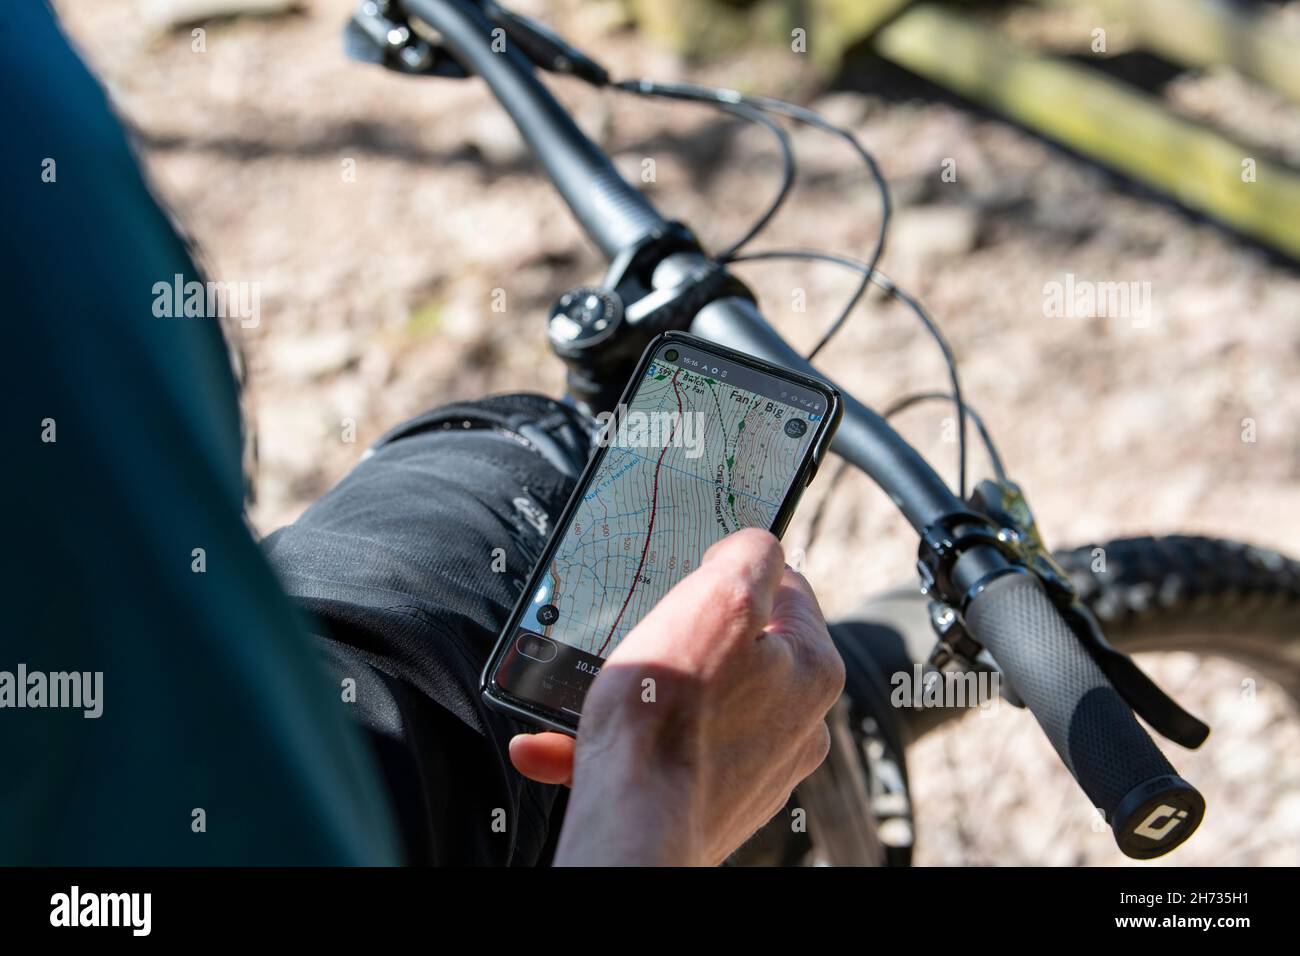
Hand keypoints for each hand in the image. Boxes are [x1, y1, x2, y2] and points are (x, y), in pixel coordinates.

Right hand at [509, 528, 844, 865]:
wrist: (633, 827)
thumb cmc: (670, 714)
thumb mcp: (718, 597)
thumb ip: (750, 556)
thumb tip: (757, 547)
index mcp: (812, 669)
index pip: (790, 588)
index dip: (736, 572)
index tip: (696, 575)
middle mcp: (795, 723)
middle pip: (740, 648)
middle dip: (685, 634)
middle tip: (645, 630)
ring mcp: (753, 768)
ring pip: (693, 705)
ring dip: (639, 693)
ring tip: (594, 690)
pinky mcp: (708, 802)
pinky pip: (660, 756)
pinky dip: (613, 746)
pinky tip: (559, 741)